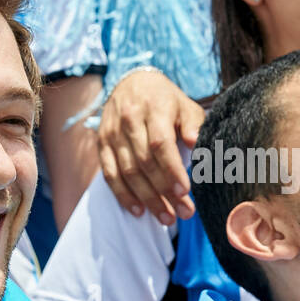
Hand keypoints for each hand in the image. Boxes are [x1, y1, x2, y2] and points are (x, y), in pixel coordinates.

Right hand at [98, 70, 202, 223]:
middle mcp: (129, 121)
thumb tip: (197, 144)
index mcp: (154, 109)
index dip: (171, 169)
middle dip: (164, 192)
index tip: (185, 191)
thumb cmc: (165, 100)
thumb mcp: (185, 105)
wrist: (131, 82)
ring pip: (127, 172)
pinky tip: (139, 210)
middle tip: (183, 213)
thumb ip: (194, 124)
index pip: (160, 143)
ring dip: (147, 199)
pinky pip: (110, 174)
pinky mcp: (102, 144)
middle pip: (145, 162)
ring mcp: (112, 133)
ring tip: (166, 218)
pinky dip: (123, 195)